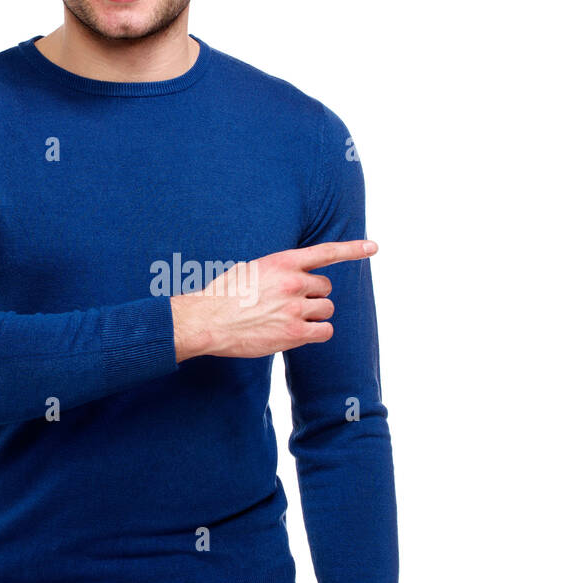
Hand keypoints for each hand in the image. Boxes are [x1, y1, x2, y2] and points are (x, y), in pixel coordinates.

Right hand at [170, 240, 377, 361]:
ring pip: (325, 310)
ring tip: (286, 320)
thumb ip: (278, 271)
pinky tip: (297, 334)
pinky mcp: (295, 332)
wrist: (208, 321)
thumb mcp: (251, 269)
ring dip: (313, 316)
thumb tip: (296, 278)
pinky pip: (324, 331)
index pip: (325, 252)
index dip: (352, 249)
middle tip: (290, 305)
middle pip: (326, 288)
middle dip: (314, 297)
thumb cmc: (224, 296)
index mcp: (282, 261)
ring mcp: (295, 307)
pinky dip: (316, 333)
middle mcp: (293, 281)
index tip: (374, 247)